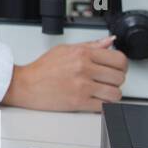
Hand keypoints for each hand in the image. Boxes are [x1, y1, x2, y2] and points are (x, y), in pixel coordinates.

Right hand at [3, 35, 127, 110]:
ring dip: (112, 94)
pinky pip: (105, 106)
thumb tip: (109, 41)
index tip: (117, 69)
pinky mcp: (79, 102)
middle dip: (116, 80)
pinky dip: (104, 105)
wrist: (25, 85)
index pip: (119, 59)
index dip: (122, 66)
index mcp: (82, 53)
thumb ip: (90, 46)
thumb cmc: (42, 68)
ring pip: (115, 93)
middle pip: (120, 77)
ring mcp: (82, 86)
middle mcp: (84, 68)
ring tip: (103, 92)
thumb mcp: (65, 49)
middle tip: (108, 81)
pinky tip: (97, 100)